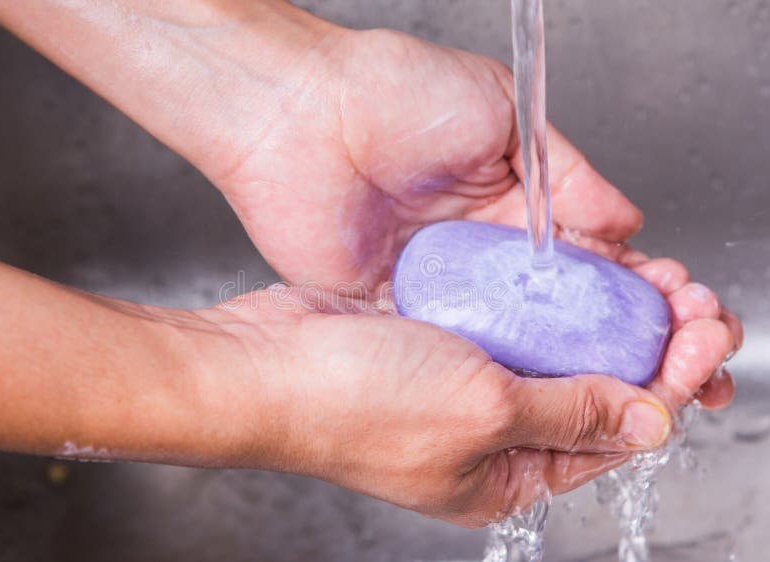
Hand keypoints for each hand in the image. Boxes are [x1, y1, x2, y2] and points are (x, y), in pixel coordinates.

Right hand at [183, 282, 733, 526]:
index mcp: (503, 475)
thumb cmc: (351, 405)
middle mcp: (488, 433)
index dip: (667, 388)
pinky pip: (513, 314)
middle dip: (649, 348)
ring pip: (555, 347)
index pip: (611, 437)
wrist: (261, 363)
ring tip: (655, 280)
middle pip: (590, 390)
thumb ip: (568, 412)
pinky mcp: (441, 335)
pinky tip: (582, 268)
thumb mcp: (480, 414)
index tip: (705, 341)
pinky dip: (552, 294)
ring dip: (606, 315)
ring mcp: (463, 380)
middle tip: (695, 303)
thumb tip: (649, 423)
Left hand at [207, 26, 738, 408]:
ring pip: (503, 332)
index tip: (672, 311)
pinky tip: (528, 384)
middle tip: (657, 363)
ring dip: (551, 359)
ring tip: (607, 385)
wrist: (295, 112)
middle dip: (602, 336)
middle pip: (548, 304)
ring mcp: (435, 279)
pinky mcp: (391, 303)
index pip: (583, 254)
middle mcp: (474, 245)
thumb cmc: (391, 91)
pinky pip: (445, 340)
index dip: (629, 286)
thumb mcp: (501, 113)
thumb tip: (625, 223)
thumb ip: (564, 175)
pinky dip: (482, 362)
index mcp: (506, 199)